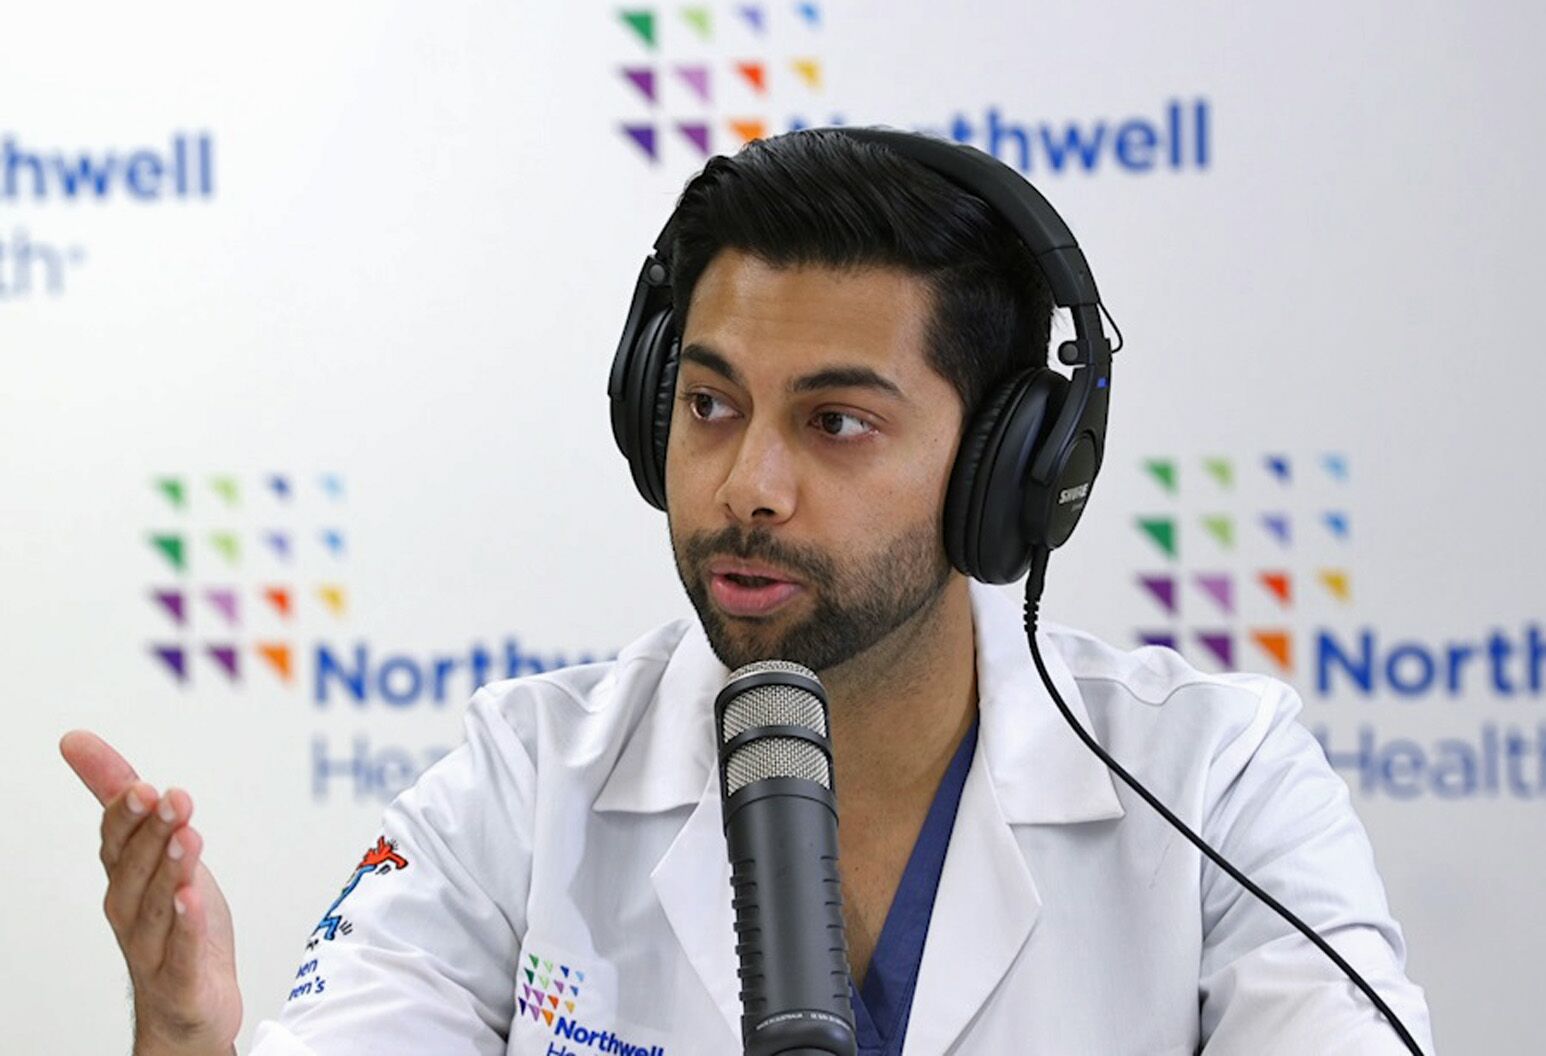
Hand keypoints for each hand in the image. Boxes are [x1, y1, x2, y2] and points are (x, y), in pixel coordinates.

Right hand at [60, 730, 241, 1055]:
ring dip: (172, 868)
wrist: (187, 1006)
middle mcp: (130, 910)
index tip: (141, 785)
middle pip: (137, 867)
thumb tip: (78, 742)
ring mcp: (153, 946)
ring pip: (158, 904)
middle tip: (172, 798)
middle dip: (153, 831)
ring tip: (189, 836)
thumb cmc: (173, 922)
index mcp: (124, 877)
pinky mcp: (181, 977)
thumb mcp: (158, 852)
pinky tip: (193, 899)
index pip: (116, 840)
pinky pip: (181, 949)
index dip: (127, 814)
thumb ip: (125, 801)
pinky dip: (186, 924)